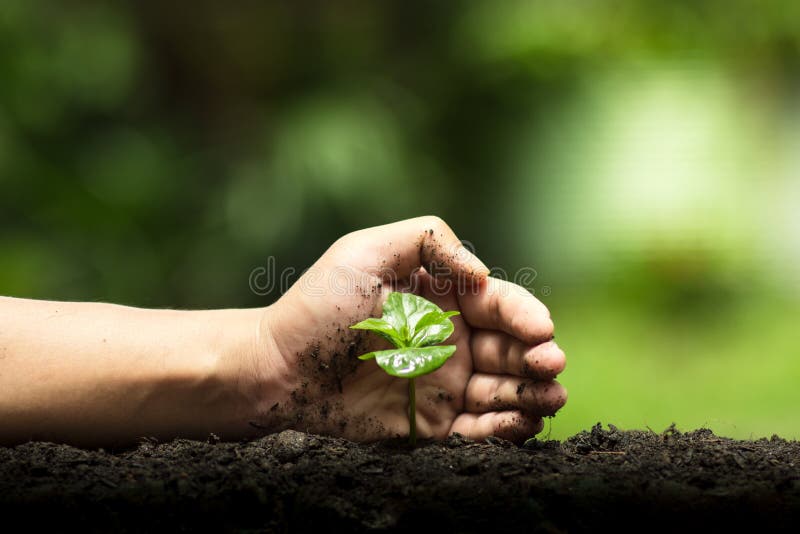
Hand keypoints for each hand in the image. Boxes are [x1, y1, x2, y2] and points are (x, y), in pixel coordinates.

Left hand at [249, 216, 566, 442]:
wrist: (277, 368)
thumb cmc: (318, 306)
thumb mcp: (366, 251)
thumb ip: (427, 240)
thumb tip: (483, 274)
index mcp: (444, 301)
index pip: (499, 306)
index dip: (525, 316)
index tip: (540, 329)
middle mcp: (451, 343)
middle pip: (511, 350)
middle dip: (537, 358)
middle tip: (550, 365)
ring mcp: (444, 386)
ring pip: (503, 392)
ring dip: (531, 395)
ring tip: (549, 399)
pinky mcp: (430, 426)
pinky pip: (477, 431)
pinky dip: (504, 429)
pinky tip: (521, 424)